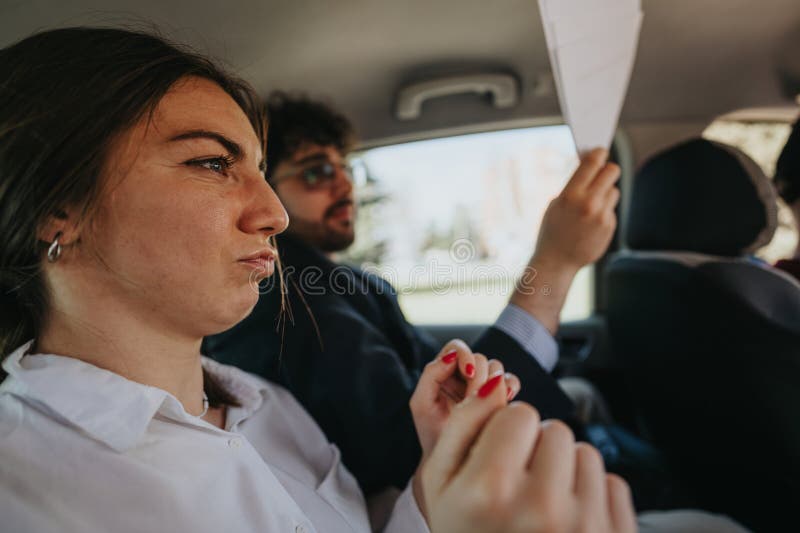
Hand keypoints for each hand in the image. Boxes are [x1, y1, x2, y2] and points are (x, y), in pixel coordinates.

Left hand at [409, 340, 519, 458]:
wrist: (450, 463)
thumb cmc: (432, 432)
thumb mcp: (421, 403)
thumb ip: (431, 374)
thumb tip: (453, 356)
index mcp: (443, 371)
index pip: (457, 348)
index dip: (464, 356)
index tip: (468, 373)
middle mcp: (464, 375)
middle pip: (479, 357)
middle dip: (478, 375)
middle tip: (473, 398)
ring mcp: (484, 386)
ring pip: (496, 367)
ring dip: (493, 382)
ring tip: (484, 403)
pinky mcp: (501, 397)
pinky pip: (511, 381)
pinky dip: (510, 385)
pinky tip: (506, 398)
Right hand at [418, 385, 636, 532]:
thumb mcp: (441, 485)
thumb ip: (463, 425)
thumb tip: (497, 381)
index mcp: (491, 491)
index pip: (521, 414)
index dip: (507, 433)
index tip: (499, 461)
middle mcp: (542, 510)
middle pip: (556, 429)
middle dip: (538, 450)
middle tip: (520, 488)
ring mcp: (584, 529)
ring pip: (586, 454)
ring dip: (566, 472)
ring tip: (543, 507)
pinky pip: (614, 484)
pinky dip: (592, 497)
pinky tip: (567, 524)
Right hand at [510, 148, 620, 333]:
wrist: (557, 261)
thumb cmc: (552, 230)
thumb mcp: (555, 204)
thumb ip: (573, 186)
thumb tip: (589, 167)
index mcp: (571, 194)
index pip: (592, 163)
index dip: (598, 153)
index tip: (600, 150)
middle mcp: (589, 203)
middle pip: (612, 171)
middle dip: (608, 169)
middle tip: (603, 171)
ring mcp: (602, 215)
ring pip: (613, 190)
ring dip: (605, 193)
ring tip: (591, 205)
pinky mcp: (610, 226)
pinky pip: (611, 209)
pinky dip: (604, 211)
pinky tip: (590, 223)